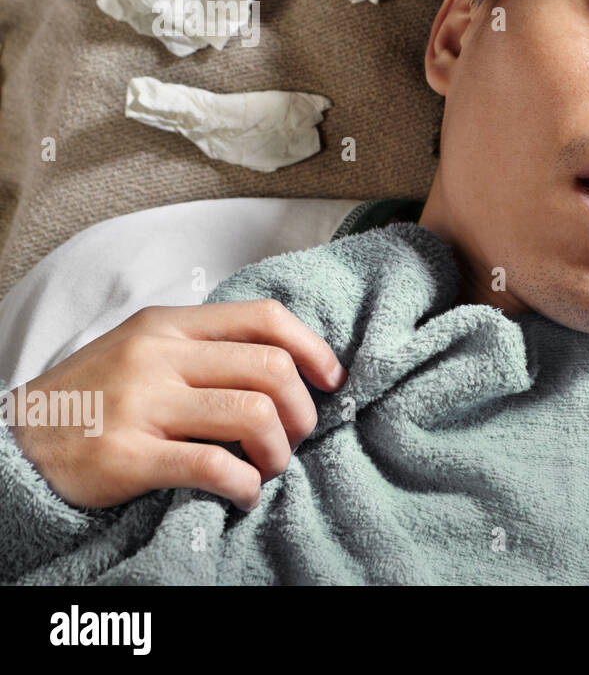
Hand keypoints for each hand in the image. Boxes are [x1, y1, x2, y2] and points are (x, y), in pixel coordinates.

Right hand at [4, 300, 346, 511]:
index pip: (266, 319)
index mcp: (171, 325)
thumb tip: (291, 365)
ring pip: (253, 416)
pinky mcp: (128, 457)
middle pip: (271, 370)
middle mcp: (159, 357)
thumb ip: (208, 348)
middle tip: (295, 438)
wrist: (16, 440)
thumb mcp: (147, 348)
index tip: (332, 381)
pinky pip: (214, 467)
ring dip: (279, 452)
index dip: (314, 349)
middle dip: (302, 410)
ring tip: (269, 468)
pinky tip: (243, 494)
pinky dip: (246, 486)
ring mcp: (143, 405)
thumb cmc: (98, 395)